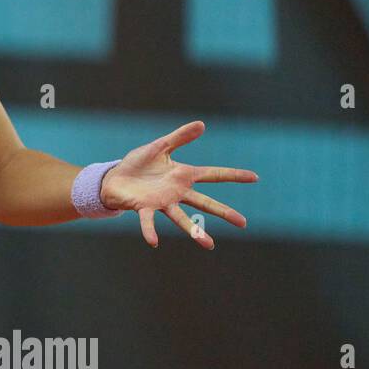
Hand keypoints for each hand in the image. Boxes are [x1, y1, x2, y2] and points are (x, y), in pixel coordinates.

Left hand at [99, 121, 257, 249]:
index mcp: (182, 175)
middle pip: (204, 203)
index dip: (233, 175)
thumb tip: (202, 124)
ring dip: (194, 232)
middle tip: (243, 223)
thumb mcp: (159, 147)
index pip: (213, 174)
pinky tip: (153, 242)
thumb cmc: (138, 164)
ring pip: (182, 218)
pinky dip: (150, 231)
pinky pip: (148, 221)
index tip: (254, 177)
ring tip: (209, 244)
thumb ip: (179, 137)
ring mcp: (161, 202)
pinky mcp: (143, 207)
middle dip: (223, 212)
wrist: (114, 178)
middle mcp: (176, 192)